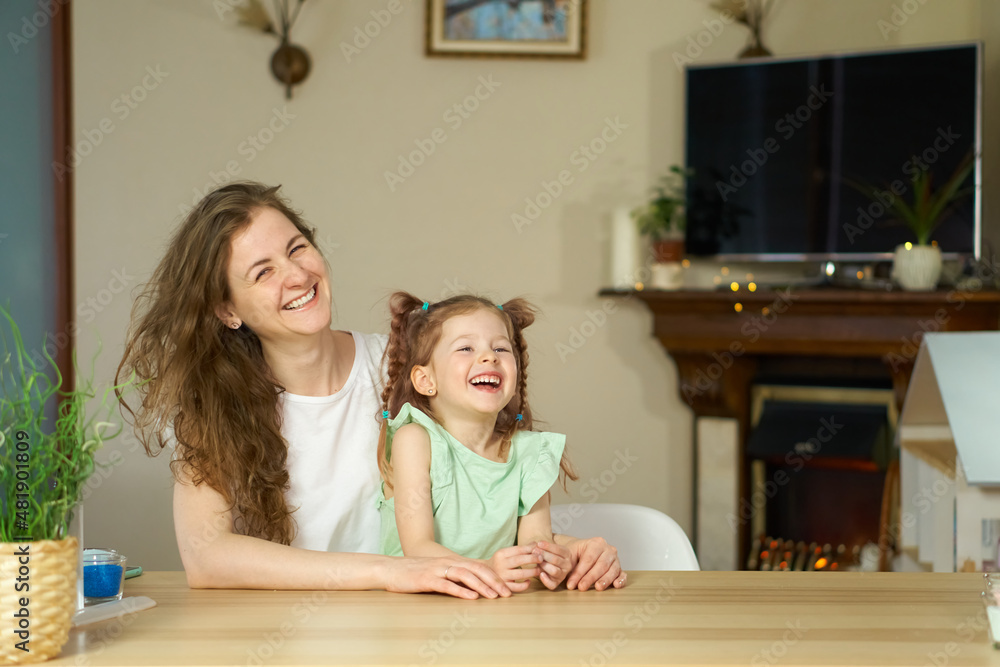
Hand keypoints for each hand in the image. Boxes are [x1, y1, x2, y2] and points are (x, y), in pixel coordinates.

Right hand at [385, 556, 512, 599]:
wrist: (391, 569)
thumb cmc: (414, 572)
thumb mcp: (437, 571)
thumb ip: (452, 576)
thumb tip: (471, 586)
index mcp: (451, 561)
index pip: (478, 567)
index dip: (494, 576)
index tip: (507, 587)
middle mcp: (447, 563)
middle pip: (476, 569)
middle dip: (494, 581)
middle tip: (507, 593)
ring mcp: (437, 570)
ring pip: (465, 575)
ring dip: (481, 586)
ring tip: (494, 596)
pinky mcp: (427, 579)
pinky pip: (447, 585)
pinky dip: (461, 591)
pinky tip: (471, 597)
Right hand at [482, 544, 541, 592]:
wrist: (484, 574)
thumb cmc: (500, 562)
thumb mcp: (507, 553)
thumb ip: (521, 549)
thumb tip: (535, 543)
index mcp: (501, 554)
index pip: (518, 549)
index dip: (529, 549)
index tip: (539, 549)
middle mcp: (500, 564)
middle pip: (519, 560)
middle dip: (532, 558)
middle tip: (542, 558)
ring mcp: (501, 576)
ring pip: (519, 574)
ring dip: (532, 572)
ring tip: (539, 570)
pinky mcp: (503, 587)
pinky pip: (516, 587)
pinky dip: (524, 585)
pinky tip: (529, 581)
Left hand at [533, 541, 572, 589]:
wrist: (553, 565)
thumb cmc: (549, 556)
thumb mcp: (550, 549)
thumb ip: (545, 547)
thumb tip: (536, 545)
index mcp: (567, 554)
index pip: (559, 549)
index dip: (548, 546)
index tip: (538, 543)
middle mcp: (567, 565)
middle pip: (556, 560)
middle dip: (544, 555)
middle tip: (534, 551)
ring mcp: (562, 575)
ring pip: (554, 571)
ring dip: (544, 565)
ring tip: (537, 561)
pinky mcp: (556, 583)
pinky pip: (551, 584)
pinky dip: (545, 580)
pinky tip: (540, 574)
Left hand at [564, 536, 626, 591]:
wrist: (584, 553)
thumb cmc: (577, 554)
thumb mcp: (570, 554)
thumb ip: (567, 562)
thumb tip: (560, 573)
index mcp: (596, 543)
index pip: (588, 559)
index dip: (579, 572)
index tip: (571, 583)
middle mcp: (608, 549)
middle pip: (601, 565)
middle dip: (590, 577)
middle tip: (581, 587)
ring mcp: (616, 559)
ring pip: (612, 570)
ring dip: (605, 580)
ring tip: (598, 588)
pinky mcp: (620, 569)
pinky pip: (622, 574)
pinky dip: (621, 580)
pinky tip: (616, 585)